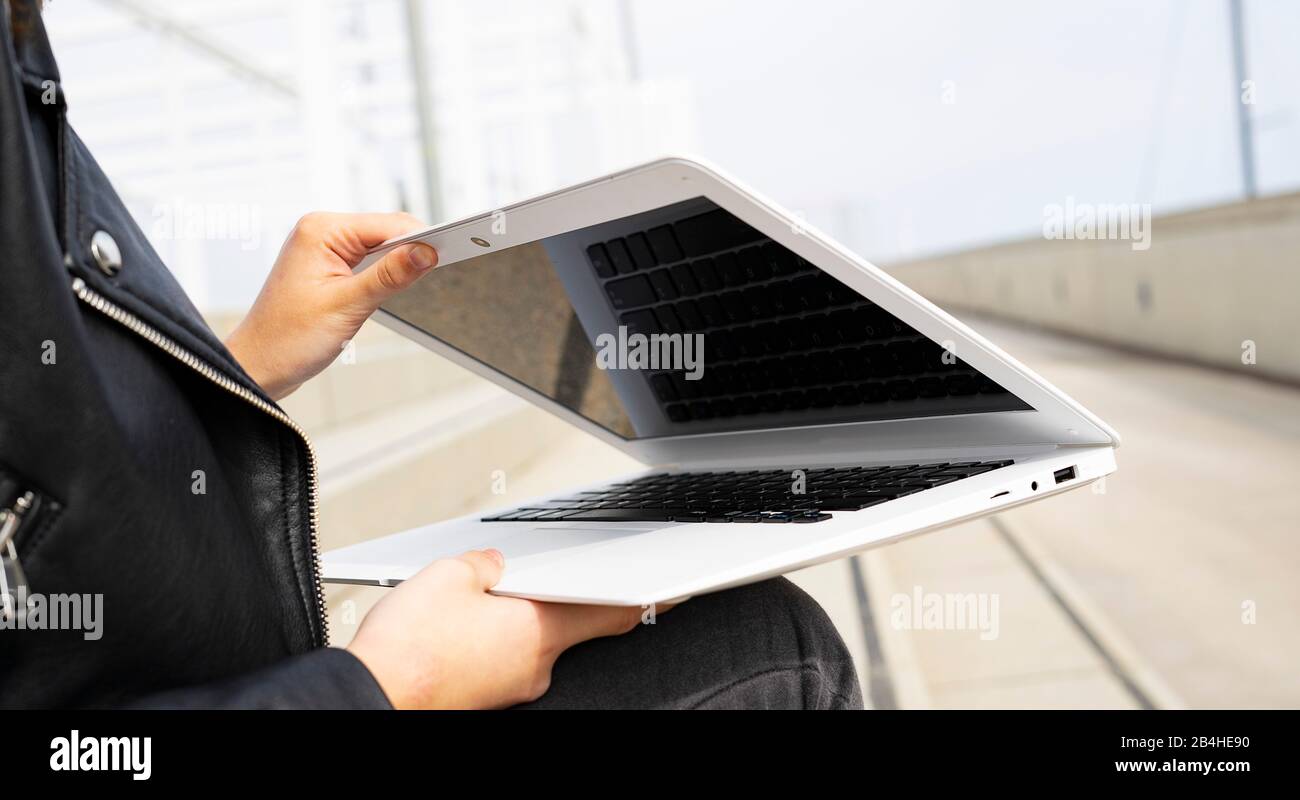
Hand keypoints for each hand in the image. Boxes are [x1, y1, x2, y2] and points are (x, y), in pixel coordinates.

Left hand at [225, 211, 437, 399]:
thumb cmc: (287, 339)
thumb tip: (426, 253)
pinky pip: (369, 262)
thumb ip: (390, 276)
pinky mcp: (328, 267)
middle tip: (433, 276)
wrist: (258, 367)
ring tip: (404, 290)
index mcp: (321, 230)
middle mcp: (321, 232)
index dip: (421, 240)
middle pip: (388, 232)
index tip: (450, 253)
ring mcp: (324, 249)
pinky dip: (384, 276)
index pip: (389, 224)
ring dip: (396, 267)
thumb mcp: (347, 306)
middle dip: (410, 254)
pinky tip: (385, 293)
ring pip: (381, 249)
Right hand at [346, 549, 646, 708]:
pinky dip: (494, 640)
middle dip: (555, 596)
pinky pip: (504, 659)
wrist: (372, 697)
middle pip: (569, 623)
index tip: (675, 590)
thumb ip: (486, 564)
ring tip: (471, 602)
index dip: (645, 596)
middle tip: (532, 578)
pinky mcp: (489, 697)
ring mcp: (513, 686)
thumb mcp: (450, 575)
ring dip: (516, 619)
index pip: (612, 610)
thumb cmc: (409, 647)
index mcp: (540, 629)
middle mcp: (536, 665)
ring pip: (530, 641)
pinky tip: (460, 629)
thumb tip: (495, 565)